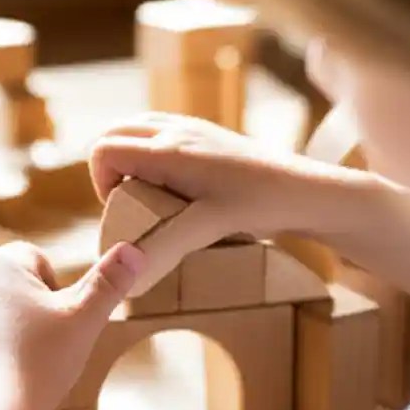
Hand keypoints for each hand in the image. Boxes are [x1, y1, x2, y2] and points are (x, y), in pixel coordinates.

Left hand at [0, 241, 144, 409]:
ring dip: (15, 326)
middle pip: (17, 283)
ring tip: (25, 360)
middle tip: (45, 344)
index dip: (56, 290)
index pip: (38, 259)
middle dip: (34, 308)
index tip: (59, 322)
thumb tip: (135, 249)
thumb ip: (109, 281)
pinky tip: (4, 372)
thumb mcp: (85, 319)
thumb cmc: (37, 362)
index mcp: (0, 263)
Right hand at [90, 113, 387, 289]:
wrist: (308, 190)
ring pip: (137, 129)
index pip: (104, 150)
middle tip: (131, 203)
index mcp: (168, 149)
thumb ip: (163, 250)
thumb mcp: (207, 229)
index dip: (100, 183)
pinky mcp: (210, 134)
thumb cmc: (261, 205)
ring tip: (151, 195)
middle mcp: (177, 130)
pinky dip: (152, 153)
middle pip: (115, 134)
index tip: (123, 211)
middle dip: (110, 169)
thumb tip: (126, 281)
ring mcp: (195, 128)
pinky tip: (179, 187)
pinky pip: (162, 132)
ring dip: (130, 158)